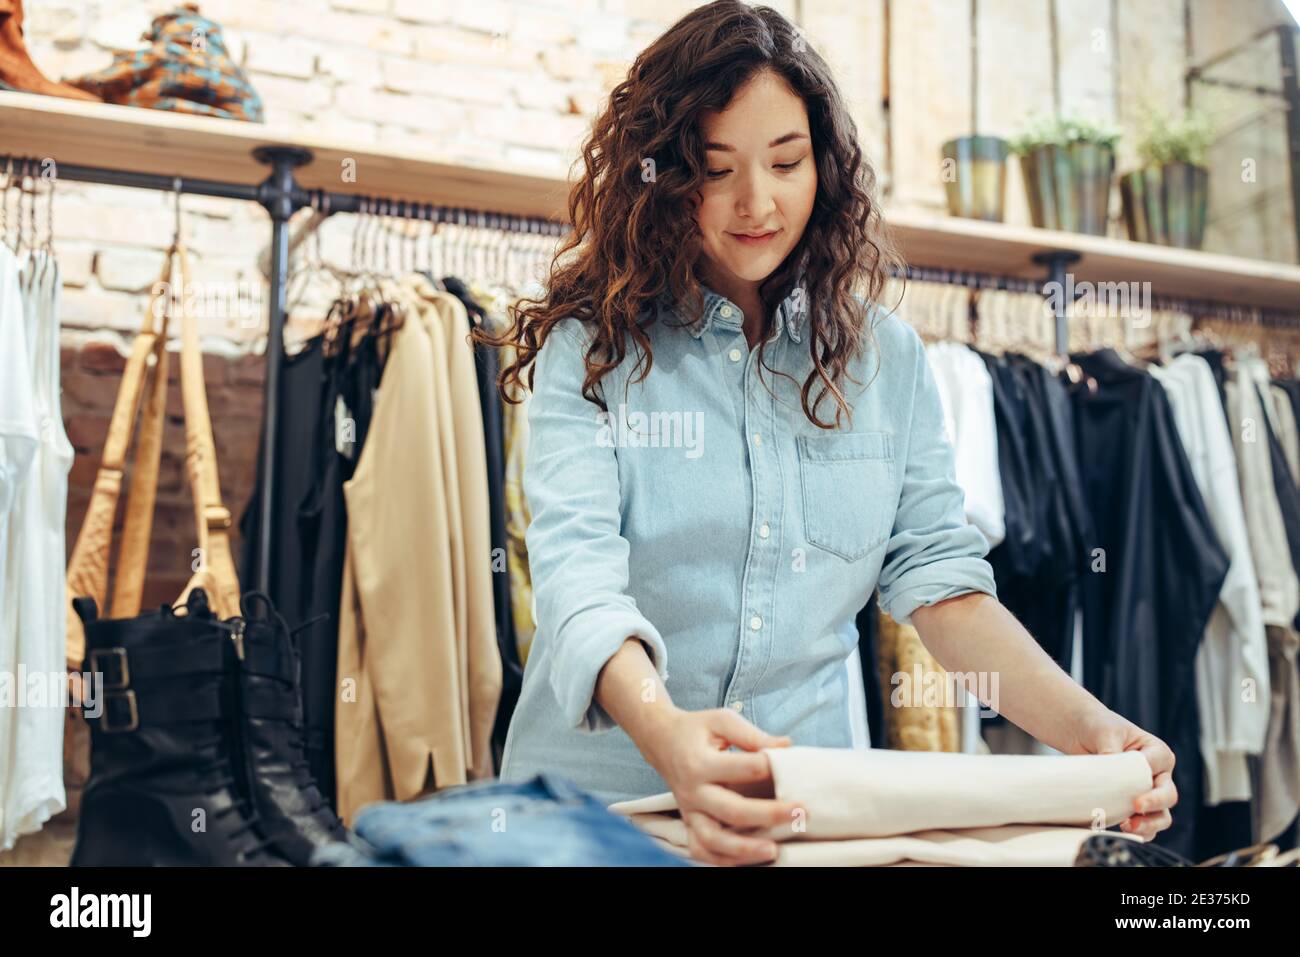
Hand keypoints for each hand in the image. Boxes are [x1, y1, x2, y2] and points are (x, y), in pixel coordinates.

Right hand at [640, 707, 798, 866]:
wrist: (661, 741)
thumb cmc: (695, 730)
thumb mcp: (721, 721)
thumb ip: (752, 735)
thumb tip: (786, 746)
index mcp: (700, 762)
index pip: (743, 767)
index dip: (770, 766)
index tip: (790, 764)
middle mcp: (693, 791)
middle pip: (732, 810)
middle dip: (769, 814)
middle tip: (800, 812)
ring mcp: (690, 811)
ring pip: (713, 840)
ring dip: (744, 849)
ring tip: (772, 850)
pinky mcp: (690, 822)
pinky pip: (701, 850)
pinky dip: (722, 860)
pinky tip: (746, 860)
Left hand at [1069, 708, 1176, 841]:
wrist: (1082, 733)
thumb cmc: (1099, 727)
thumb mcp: (1106, 732)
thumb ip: (1111, 750)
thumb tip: (1110, 771)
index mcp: (1157, 752)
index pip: (1159, 768)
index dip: (1149, 784)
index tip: (1136, 798)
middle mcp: (1158, 773)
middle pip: (1168, 796)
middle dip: (1154, 806)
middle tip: (1135, 809)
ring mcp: (1147, 791)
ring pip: (1161, 815)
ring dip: (1149, 824)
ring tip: (1128, 826)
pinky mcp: (1134, 804)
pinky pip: (1145, 824)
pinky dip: (1138, 831)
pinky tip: (1122, 829)